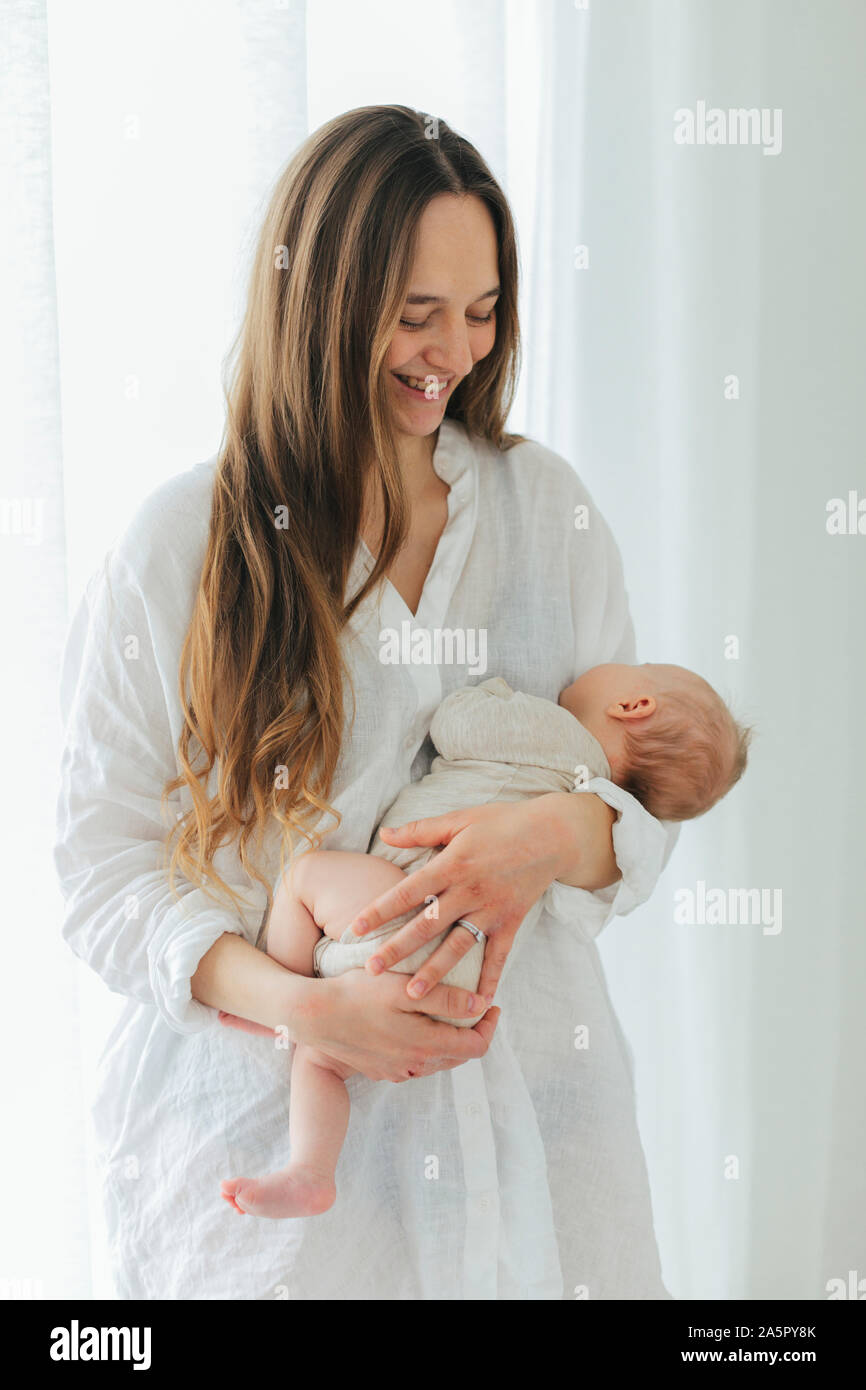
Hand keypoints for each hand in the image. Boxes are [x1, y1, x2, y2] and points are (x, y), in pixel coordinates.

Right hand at [293, 968, 500, 1082]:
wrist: (313, 1016)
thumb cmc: (358, 993)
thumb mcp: (404, 988)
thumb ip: (445, 998)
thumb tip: (480, 1005)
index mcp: (426, 1046)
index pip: (476, 1047)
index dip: (490, 1027)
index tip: (491, 1005)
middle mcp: (414, 1065)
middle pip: (459, 1056)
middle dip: (471, 1032)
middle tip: (472, 1005)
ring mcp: (395, 1071)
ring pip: (436, 1061)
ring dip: (447, 1040)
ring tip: (445, 1012)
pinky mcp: (379, 1070)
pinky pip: (413, 1063)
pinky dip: (424, 1047)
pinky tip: (414, 1024)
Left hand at [348, 796, 596, 1001]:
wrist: (553, 833)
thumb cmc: (502, 822)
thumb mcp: (459, 819)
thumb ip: (419, 830)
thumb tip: (384, 833)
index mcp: (452, 864)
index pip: (407, 892)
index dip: (379, 910)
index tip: (354, 928)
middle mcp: (470, 891)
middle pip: (427, 926)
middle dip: (397, 949)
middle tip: (371, 970)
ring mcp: (492, 910)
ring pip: (458, 947)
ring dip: (434, 972)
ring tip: (412, 995)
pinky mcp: (512, 921)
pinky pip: (498, 956)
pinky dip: (489, 980)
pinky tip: (477, 1003)